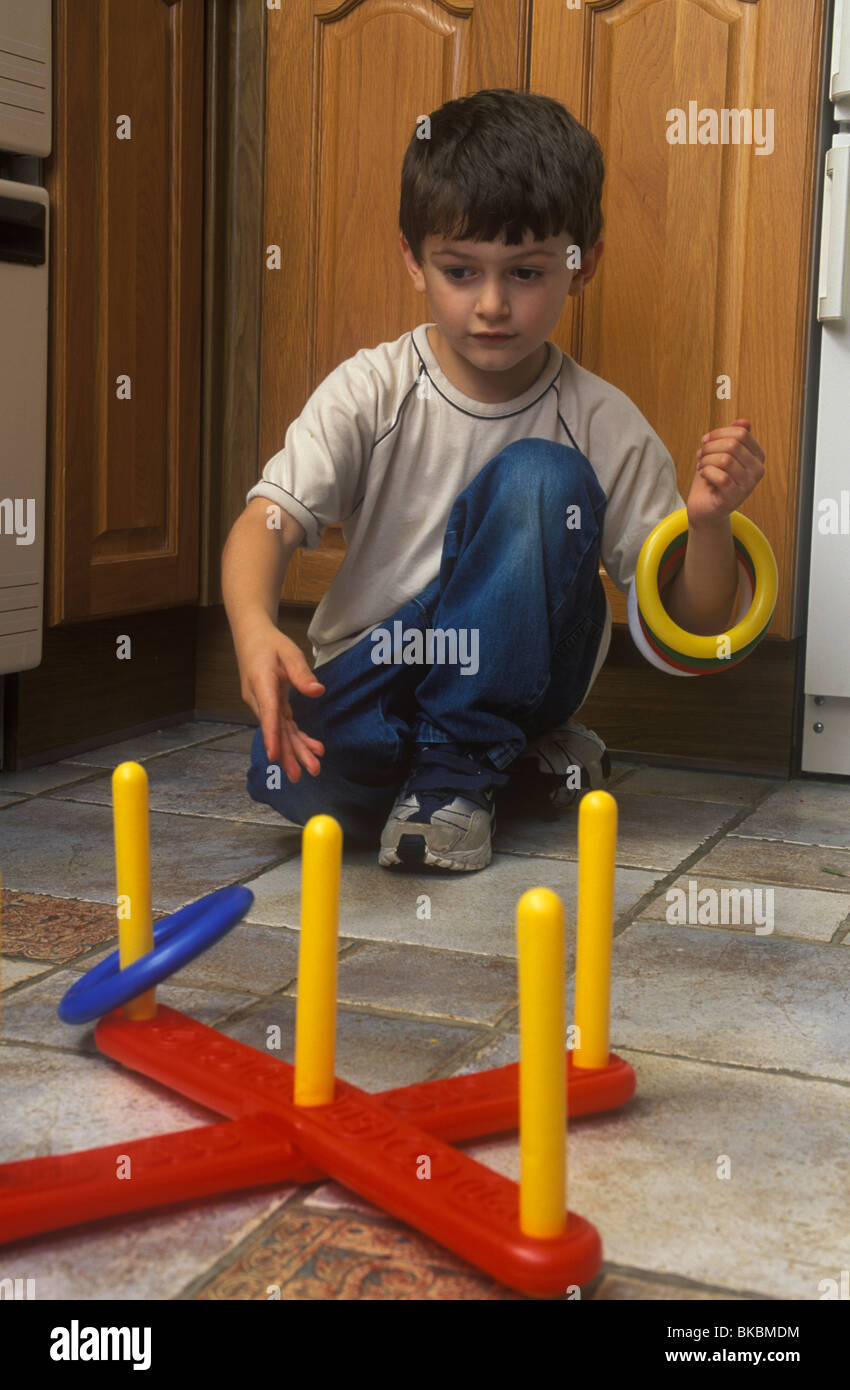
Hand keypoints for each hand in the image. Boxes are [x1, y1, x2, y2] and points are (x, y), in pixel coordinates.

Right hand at [236, 624, 325, 780]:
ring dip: (294, 751)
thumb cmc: (271, 644)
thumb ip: (301, 673)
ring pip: (279, 732)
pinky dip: (296, 739)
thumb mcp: (289, 652)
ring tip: (311, 770)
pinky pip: (282, 726)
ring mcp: (262, 705)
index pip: (267, 713)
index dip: (271, 736)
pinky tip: (312, 750)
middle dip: (288, 754)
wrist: (252, 638)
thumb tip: (317, 692)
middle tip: (301, 775)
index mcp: (262, 683)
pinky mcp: (270, 706)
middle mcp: (258, 699)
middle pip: (274, 730)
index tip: (274, 756)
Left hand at [688, 418, 765, 526]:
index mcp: (757, 456)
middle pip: (732, 445)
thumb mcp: (721, 452)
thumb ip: (732, 437)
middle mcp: (757, 471)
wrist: (704, 506)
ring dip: (706, 460)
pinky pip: (721, 477)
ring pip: (725, 460)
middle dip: (710, 447)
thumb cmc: (712, 477)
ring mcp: (748, 486)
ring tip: (701, 466)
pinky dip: (706, 472)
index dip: (719, 433)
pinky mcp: (735, 498)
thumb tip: (744, 421)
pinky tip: (703, 475)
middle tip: (701, 455)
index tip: (705, 440)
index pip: (741, 433)